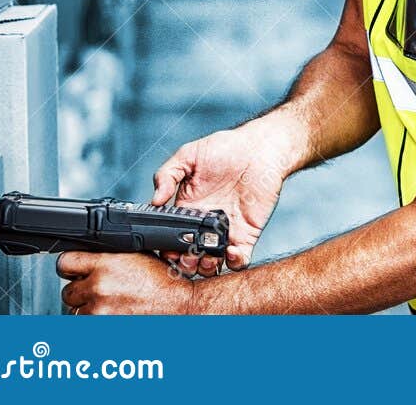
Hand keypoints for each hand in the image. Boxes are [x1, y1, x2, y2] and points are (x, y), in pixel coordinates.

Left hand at [58, 252, 196, 314]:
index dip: (72, 268)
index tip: (76, 272)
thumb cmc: (163, 284)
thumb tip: (90, 259)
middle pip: (68, 291)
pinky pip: (86, 326)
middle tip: (101, 293)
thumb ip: (108, 258)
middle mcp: (99, 287)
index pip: (65, 263)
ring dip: (89, 311)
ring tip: (110, 306)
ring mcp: (98, 310)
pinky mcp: (101, 328)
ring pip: (76, 312)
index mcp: (106, 264)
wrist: (180, 305)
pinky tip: (113, 316)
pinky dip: (97, 323)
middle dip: (82, 292)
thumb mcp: (136, 258)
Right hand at [152, 123, 293, 273]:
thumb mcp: (189, 156)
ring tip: (205, 258)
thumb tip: (154, 200)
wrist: (260, 148)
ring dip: (206, 267)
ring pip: (213, 262)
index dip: (166, 247)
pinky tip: (230, 252)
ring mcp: (226, 231)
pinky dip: (235, 262)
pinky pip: (241, 258)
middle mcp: (205, 224)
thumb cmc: (226, 148)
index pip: (171, 236)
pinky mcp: (247, 234)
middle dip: (184, 263)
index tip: (165, 248)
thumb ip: (167, 175)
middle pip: (189, 255)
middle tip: (185, 257)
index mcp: (187, 209)